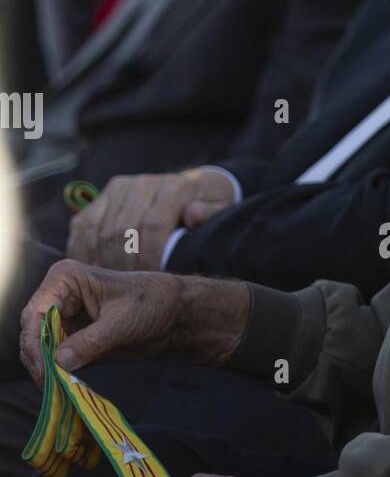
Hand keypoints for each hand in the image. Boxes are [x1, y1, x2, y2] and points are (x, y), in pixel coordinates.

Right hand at [19, 259, 248, 384]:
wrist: (175, 314)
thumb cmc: (152, 303)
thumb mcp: (122, 323)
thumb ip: (91, 343)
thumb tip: (59, 363)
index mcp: (65, 279)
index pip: (35, 313)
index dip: (35, 342)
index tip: (45, 369)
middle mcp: (58, 296)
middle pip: (32, 332)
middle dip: (38, 359)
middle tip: (50, 387)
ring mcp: (64, 317)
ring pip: (40, 348)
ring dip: (46, 370)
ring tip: (57, 392)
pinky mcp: (73, 338)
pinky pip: (55, 358)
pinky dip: (57, 373)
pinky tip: (64, 389)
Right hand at [66, 170, 235, 269]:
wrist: (194, 186)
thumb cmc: (208, 206)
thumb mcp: (220, 209)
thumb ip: (210, 214)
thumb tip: (193, 215)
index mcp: (173, 188)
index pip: (152, 226)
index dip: (148, 258)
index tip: (150, 282)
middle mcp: (141, 184)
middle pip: (120, 230)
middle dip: (122, 265)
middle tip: (125, 291)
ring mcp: (119, 189)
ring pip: (97, 229)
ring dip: (98, 261)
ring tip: (107, 284)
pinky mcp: (102, 196)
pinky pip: (82, 224)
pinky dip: (82, 249)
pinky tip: (90, 269)